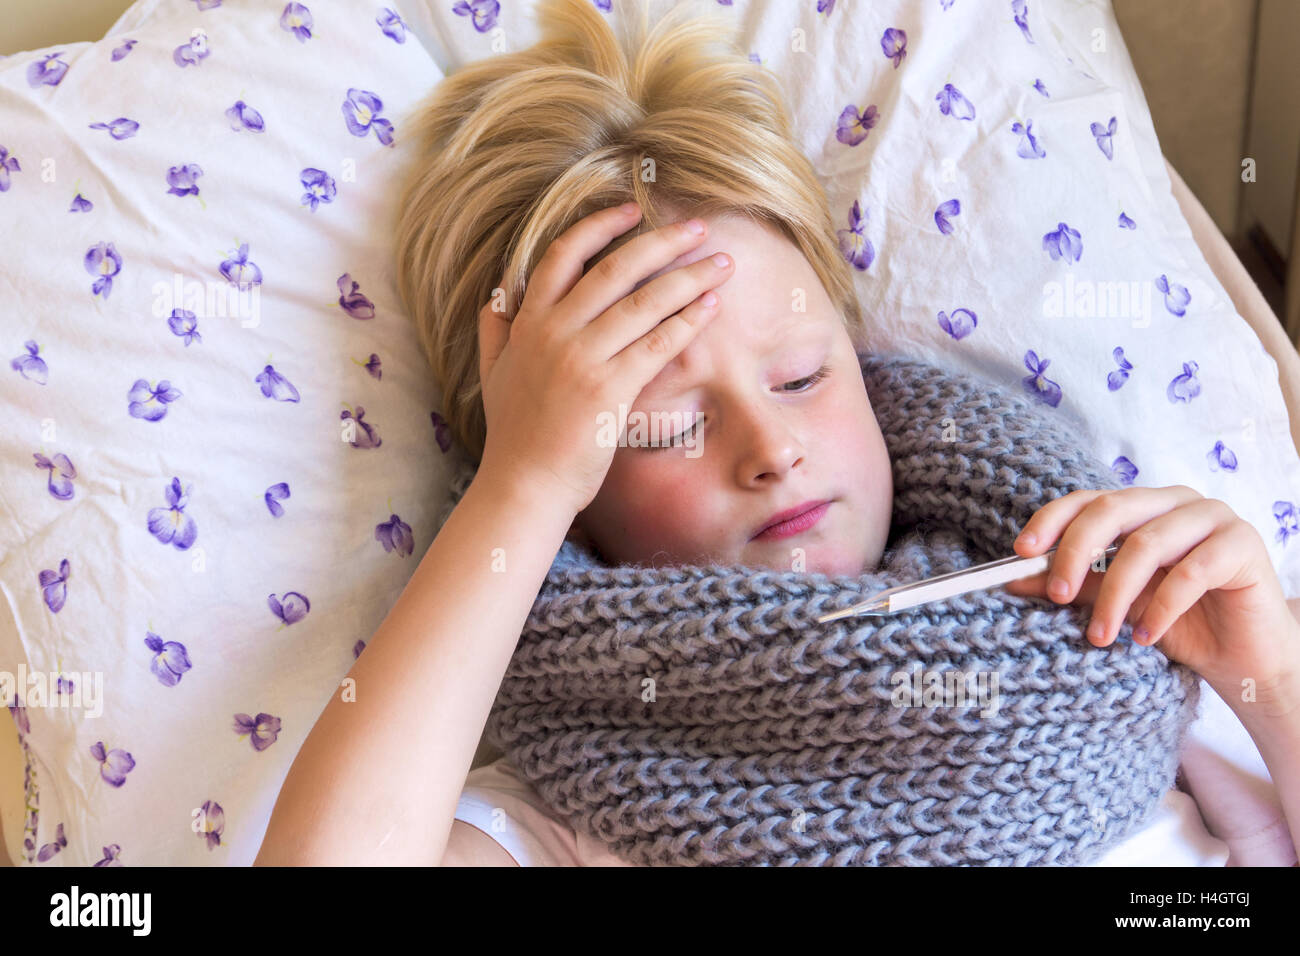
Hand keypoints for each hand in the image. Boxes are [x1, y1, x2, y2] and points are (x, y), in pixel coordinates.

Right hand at [474, 203, 733, 515]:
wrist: (524, 486)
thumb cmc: (514, 435)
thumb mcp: (493, 373)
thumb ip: (496, 329)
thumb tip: (498, 294)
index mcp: (527, 322)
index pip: (563, 255)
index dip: (599, 226)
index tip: (631, 210)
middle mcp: (553, 331)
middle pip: (615, 268)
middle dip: (663, 242)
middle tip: (699, 228)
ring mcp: (581, 358)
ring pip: (645, 301)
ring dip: (689, 277)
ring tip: (721, 263)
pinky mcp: (609, 389)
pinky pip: (657, 343)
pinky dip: (688, 321)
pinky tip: (711, 307)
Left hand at [1003, 485, 1299, 694]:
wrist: (1242, 658)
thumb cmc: (1176, 624)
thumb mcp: (1115, 603)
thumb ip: (1072, 587)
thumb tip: (1011, 582)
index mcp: (1142, 506)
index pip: (1087, 500)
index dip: (1052, 521)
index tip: (1021, 552)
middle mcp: (1175, 502)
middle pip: (1111, 510)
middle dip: (1075, 553)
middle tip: (1054, 594)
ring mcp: (1213, 518)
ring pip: (1146, 544)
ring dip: (1115, 594)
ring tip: (1099, 635)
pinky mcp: (1243, 545)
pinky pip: (1191, 572)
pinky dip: (1161, 608)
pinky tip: (1144, 636)